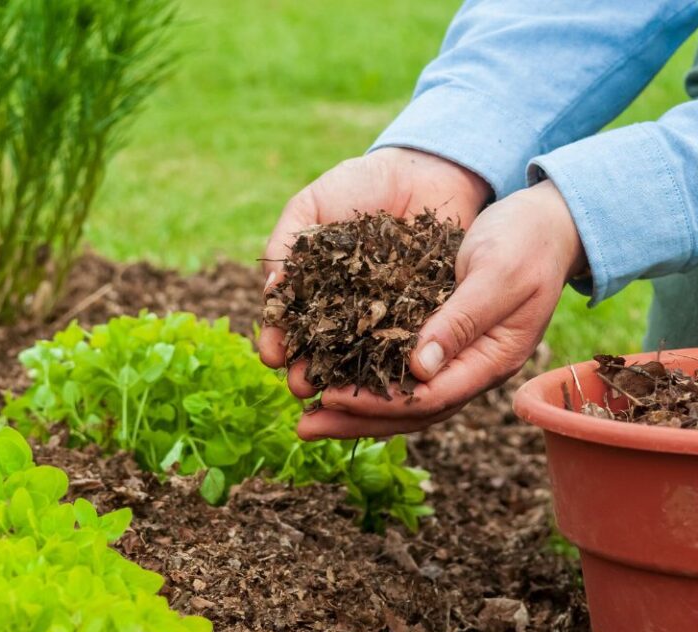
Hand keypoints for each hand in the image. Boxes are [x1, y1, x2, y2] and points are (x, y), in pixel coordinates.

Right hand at [257, 147, 490, 370]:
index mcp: (316, 290)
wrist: (420, 171)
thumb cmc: (359, 185)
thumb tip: (271, 290)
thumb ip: (288, 244)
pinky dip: (397, 359)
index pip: (291, 323)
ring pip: (365, 355)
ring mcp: (387, 316)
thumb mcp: (312, 206)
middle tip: (302, 388)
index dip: (279, 340)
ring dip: (348, 378)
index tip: (271, 356)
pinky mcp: (426, 315)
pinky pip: (410, 340)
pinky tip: (385, 376)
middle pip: (325, 349)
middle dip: (310, 370)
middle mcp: (349, 311)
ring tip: (334, 393)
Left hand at [295, 180, 584, 438]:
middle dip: (356, 419)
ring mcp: (460, 354)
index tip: (330, 397)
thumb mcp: (496, 274)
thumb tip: (417, 369)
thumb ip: (461, 320)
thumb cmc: (527, 241)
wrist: (548, 222)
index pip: (429, 397)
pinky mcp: (445, 335)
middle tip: (304, 427)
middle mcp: (474, 366)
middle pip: (411, 410)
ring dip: (356, 406)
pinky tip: (333, 370)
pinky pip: (401, 367)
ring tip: (308, 412)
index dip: (378, 402)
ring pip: (404, 395)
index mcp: (492, 359)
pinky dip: (367, 374)